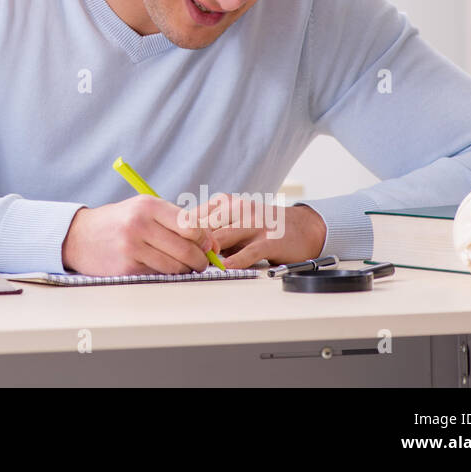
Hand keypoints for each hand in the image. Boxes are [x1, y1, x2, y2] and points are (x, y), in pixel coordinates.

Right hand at [61, 195, 220, 274]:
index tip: (207, 245)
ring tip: (181, 265)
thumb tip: (211, 242)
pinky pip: (159, 275)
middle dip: (200, 259)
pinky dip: (165, 274)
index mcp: (148, 205)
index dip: (205, 239)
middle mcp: (139, 224)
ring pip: (176, 266)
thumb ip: (176, 222)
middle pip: (187, 248)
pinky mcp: (127, 267)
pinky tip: (160, 267)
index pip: (191, 226)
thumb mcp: (143, 210)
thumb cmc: (119, 222)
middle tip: (201, 262)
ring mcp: (132, 247)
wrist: (80, 236)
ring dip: (185, 270)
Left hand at [182, 193, 326, 268]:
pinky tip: (225, 268)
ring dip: (208, 254)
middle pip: (203, 228)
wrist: (301, 227)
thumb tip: (179, 246)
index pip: (193, 217)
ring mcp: (254, 223)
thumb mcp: (232, 220)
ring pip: (222, 238)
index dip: (179, 235)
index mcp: (223, 203)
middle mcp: (237, 209)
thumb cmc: (260, 227)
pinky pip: (248, 251)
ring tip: (197, 267)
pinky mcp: (270, 240)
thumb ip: (209, 230)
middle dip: (190, 246)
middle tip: (179, 261)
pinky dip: (235, 261)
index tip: (168, 248)